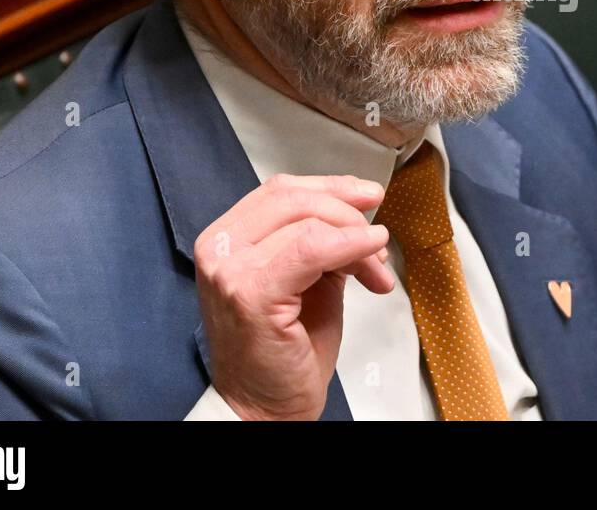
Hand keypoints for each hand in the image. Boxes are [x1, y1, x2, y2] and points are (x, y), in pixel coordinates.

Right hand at [194, 174, 392, 419]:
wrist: (263, 409)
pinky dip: (351, 246)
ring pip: (308, 222)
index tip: (368, 196)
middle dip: (347, 212)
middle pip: (294, 198)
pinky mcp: (250, 293)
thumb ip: (321, 242)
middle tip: (378, 240)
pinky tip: (373, 256)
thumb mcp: (306, 280)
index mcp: (226, 238)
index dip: (331, 187)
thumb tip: (360, 213)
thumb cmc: (284, 352)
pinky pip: (313, 250)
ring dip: (356, 238)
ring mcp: (230, 270)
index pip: (281, 190)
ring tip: (376, 269)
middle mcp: (219, 248)